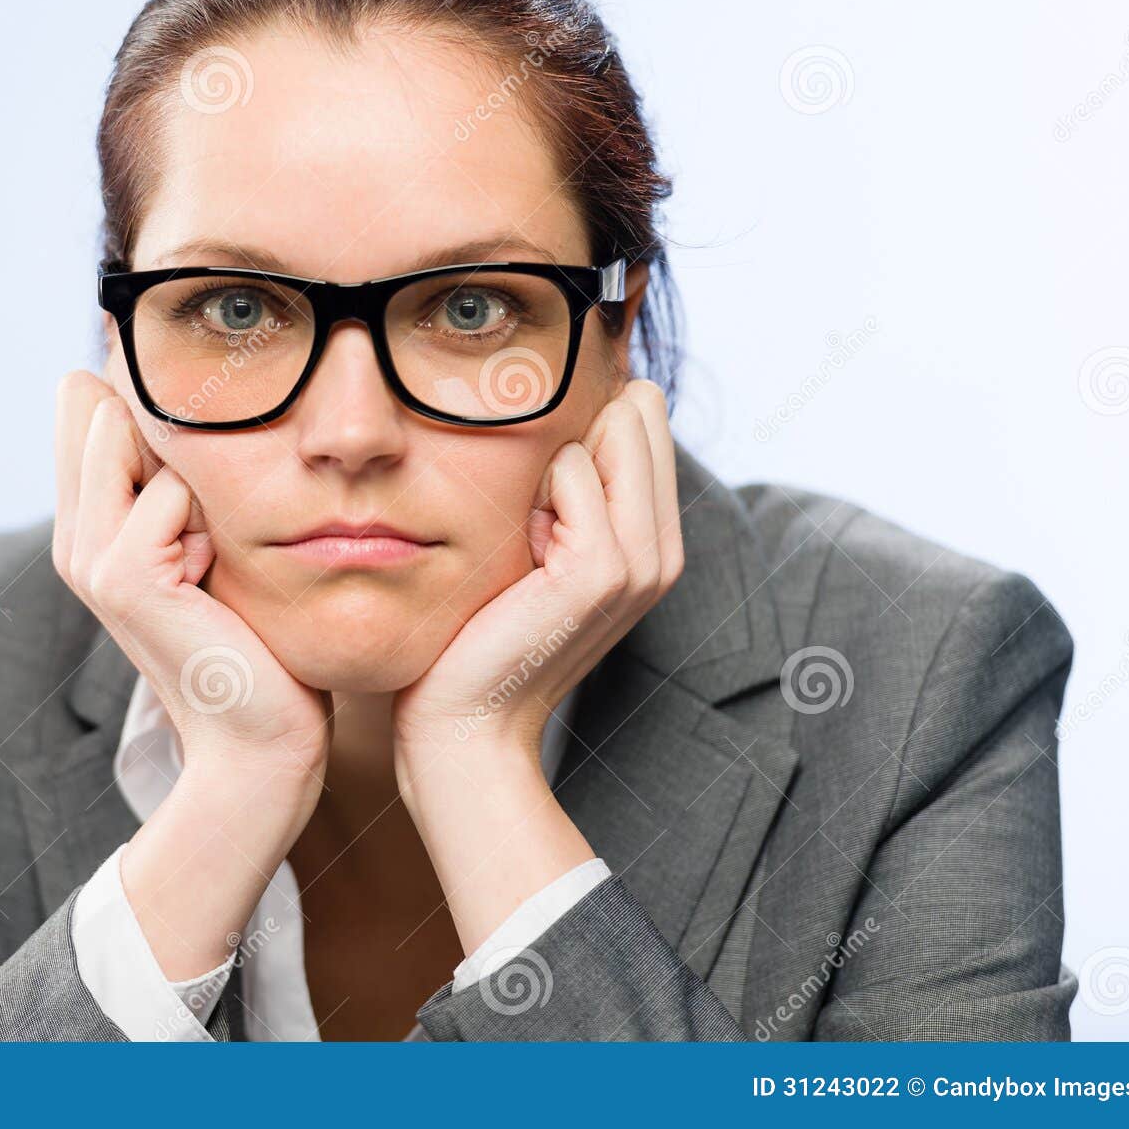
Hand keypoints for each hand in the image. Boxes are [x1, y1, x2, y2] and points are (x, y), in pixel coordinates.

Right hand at [53, 369, 328, 977]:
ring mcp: (88, 557)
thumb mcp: (213, 542)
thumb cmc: (256, 643)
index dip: (147, 407)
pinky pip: (172, 493)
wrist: (259, 743)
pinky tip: (216, 581)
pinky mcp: (122, 577)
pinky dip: (213, 524)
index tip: (195, 480)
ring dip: (197, 480)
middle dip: (171, 435)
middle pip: (98, 405)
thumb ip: (181, 476)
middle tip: (206, 526)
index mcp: (87, 525)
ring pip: (132, 437)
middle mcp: (74, 537)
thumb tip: (182, 404)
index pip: (85, 401)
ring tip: (213, 553)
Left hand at [389, 379, 684, 952]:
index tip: (536, 499)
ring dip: (544, 466)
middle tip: (526, 519)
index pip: (643, 417)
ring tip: (521, 541)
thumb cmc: (479, 635)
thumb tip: (570, 402)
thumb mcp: (533, 550)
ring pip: (608, 431)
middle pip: (636, 413)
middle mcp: (663, 552)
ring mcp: (640, 562)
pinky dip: (529, 493)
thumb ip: (566, 487)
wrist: (466, 726)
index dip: (577, 427)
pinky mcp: (603, 570)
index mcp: (653, 544)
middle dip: (567, 435)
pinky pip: (571, 467)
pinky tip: (514, 558)